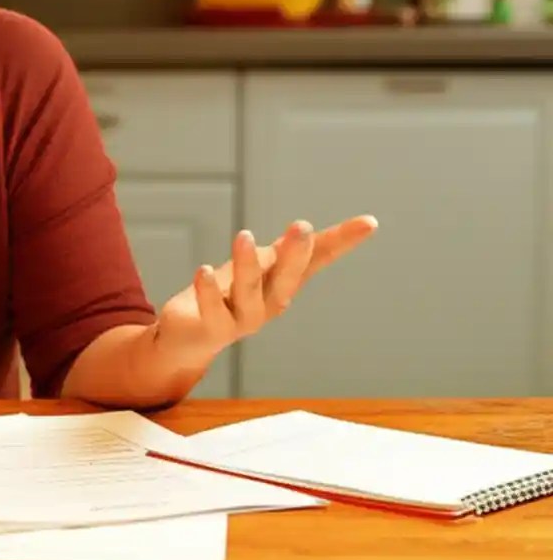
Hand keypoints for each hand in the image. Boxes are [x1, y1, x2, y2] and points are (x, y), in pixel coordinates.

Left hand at [158, 214, 378, 355]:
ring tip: (243, 236)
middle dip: (295, 255)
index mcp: (284, 282)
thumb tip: (309, 227)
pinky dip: (209, 291)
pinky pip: (213, 310)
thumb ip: (282, 252)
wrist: (190, 337)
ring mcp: (242, 319)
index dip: (342, 242)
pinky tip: (204, 271)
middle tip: (302, 227)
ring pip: (248, 293)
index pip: (318, 259)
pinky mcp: (212, 328)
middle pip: (287, 279)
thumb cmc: (229, 297)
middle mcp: (270, 303)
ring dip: (247, 266)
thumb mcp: (258, 269)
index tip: (369, 222)